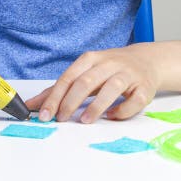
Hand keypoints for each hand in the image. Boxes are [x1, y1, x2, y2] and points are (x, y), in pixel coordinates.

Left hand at [25, 44, 158, 123]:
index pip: (68, 77)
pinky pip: (135, 100)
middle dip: (71, 101)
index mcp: (90, 59)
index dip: (55, 97)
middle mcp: (109, 64)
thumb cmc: (109, 69)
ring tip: (84, 120)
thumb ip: (60, 89)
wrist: (147, 60)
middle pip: (87, 81)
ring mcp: (128, 75)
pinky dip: (122, 110)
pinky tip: (111, 116)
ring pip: (111, 88)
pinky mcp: (145, 87)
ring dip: (96, 106)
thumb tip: (33, 105)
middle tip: (61, 119)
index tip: (45, 114)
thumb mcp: (84, 72)